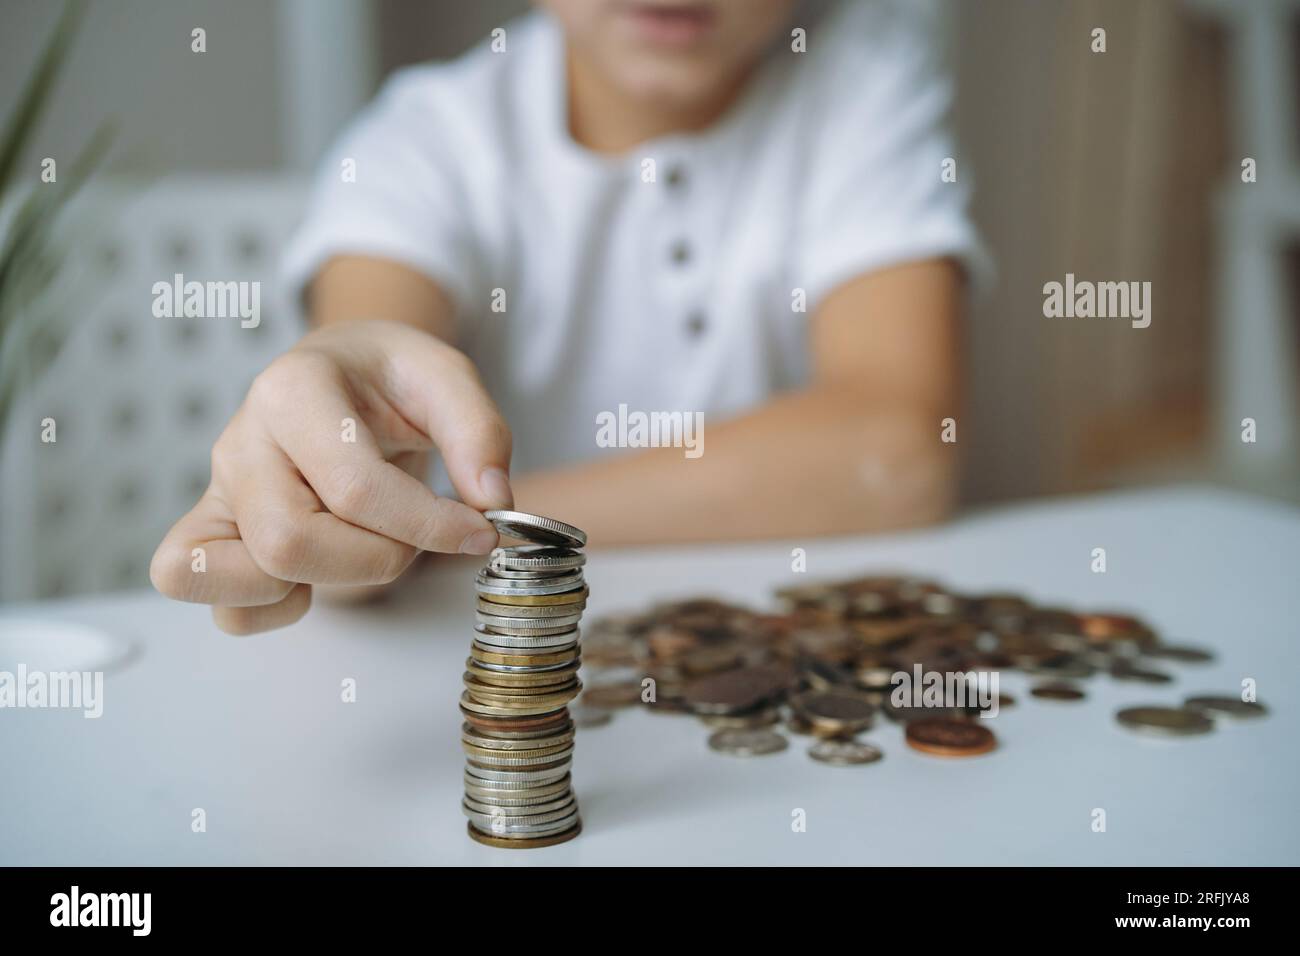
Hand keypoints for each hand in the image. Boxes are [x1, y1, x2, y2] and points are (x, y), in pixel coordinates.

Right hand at [150, 319, 512, 633]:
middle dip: (376, 557)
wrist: (342, 372)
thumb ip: (478, 432)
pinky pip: (226, 609)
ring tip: (361, 545)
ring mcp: (220, 494)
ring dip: (322, 583)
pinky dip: (275, 610)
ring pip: (246, 578)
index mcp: (293, 391)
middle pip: (290, 543)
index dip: (428, 525)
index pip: (353, 487)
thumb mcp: (446, 377)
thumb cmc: (387, 378)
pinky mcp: (212, 537)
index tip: (479, 531)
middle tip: (413, 534)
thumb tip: (491, 500)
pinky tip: (321, 572)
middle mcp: (241, 443)